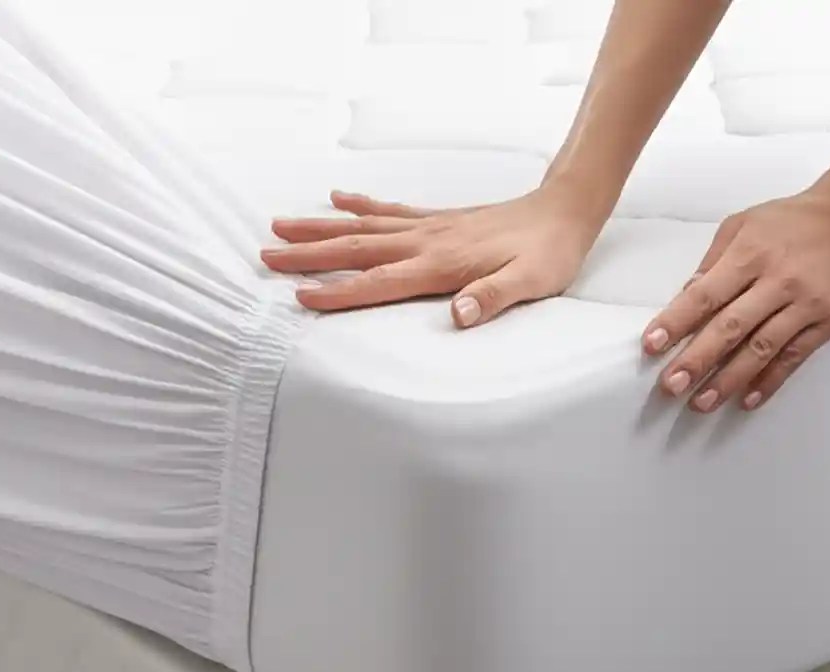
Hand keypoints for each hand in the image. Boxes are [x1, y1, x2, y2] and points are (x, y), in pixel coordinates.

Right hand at [262, 185, 606, 326]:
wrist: (564, 211)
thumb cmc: (548, 254)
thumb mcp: (531, 283)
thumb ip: (493, 298)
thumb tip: (460, 315)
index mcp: (441, 265)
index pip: (380, 282)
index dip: (340, 292)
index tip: (301, 297)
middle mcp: (426, 242)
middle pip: (357, 249)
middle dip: (309, 255)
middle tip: (265, 256)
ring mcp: (428, 227)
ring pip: (363, 225)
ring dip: (320, 228)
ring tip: (279, 226)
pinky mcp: (436, 219)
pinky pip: (388, 209)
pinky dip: (359, 204)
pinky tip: (336, 198)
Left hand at [642, 192, 829, 411]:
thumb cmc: (787, 221)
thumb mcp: (742, 225)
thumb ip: (712, 261)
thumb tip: (684, 297)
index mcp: (749, 255)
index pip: (705, 295)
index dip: (676, 321)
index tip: (651, 346)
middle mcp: (778, 281)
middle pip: (731, 327)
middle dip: (697, 359)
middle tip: (671, 386)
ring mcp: (806, 304)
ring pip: (762, 348)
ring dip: (729, 380)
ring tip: (701, 403)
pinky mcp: (828, 322)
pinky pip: (794, 357)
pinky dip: (770, 381)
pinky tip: (746, 400)